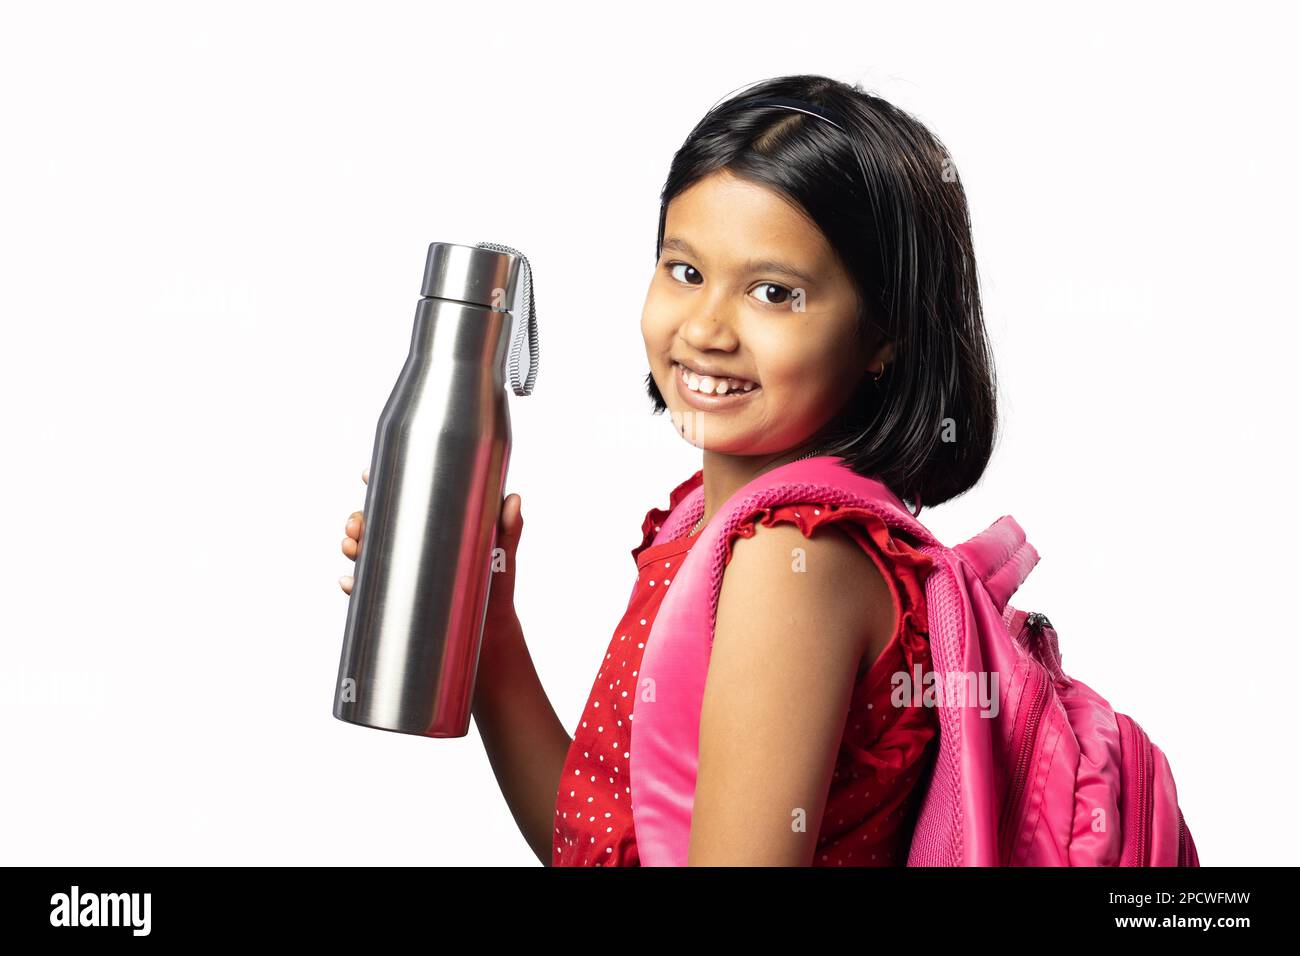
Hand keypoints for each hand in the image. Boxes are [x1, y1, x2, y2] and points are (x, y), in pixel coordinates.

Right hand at [339, 469, 525, 630]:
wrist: (491, 634)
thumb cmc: (497, 588)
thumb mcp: (503, 555)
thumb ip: (510, 529)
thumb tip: (514, 498)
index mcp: (433, 528)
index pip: (403, 501)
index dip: (381, 486)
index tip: (366, 475)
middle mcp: (413, 549)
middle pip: (375, 525)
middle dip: (358, 519)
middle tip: (358, 524)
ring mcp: (402, 575)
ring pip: (366, 554)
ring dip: (352, 546)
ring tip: (352, 547)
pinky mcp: (397, 602)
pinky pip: (367, 592)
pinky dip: (354, 586)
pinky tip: (348, 582)